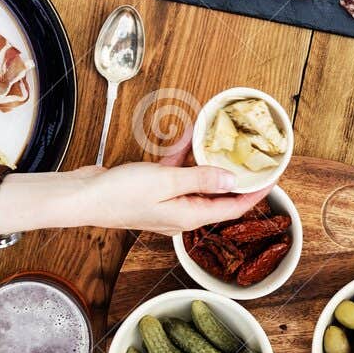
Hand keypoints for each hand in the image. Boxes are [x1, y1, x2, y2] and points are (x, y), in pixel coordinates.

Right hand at [36, 142, 266, 236]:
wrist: (82, 197)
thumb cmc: (119, 195)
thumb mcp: (166, 183)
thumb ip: (201, 180)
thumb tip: (232, 180)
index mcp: (188, 217)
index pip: (232, 208)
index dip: (254, 194)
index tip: (272, 179)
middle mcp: (180, 213)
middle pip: (216, 194)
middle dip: (234, 175)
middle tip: (250, 156)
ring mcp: (165, 201)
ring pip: (195, 179)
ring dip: (205, 159)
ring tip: (219, 138)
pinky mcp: (151, 189)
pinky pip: (175, 172)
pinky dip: (181, 155)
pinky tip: (186, 135)